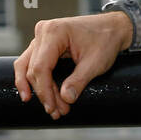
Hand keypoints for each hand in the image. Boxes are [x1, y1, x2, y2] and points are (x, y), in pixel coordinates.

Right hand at [13, 12, 130, 119]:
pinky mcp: (43, 43)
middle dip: (44, 93)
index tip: (52, 107)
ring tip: (50, 107)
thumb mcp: (96, 62)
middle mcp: (44, 31)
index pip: (40, 67)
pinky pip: (31, 63)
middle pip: (33, 69)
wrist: (113, 28)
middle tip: (56, 111)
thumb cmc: (106, 39)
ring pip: (27, 67)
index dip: (44, 91)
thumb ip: (79, 80)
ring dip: (36, 89)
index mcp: (55, 32)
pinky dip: (35, 80)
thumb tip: (65, 98)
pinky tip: (38, 94)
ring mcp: (42, 36)